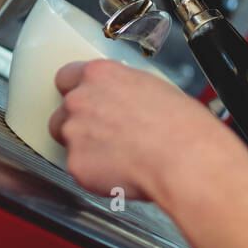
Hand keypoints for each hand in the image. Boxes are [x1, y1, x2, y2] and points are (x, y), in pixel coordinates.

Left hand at [50, 58, 247, 201]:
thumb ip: (124, 91)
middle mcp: (81, 100)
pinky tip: (120, 170)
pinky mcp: (76, 166)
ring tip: (118, 155)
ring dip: (85, 148)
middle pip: (63, 112)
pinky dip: (95, 172)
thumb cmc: (182, 126)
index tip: (88, 100)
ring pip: (67, 142)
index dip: (78, 91)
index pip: (67, 77)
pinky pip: (79, 168)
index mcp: (100, 75)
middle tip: (106, 133)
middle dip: (79, 123)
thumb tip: (121, 101)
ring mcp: (75, 134)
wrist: (184, 160)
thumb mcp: (155, 88)